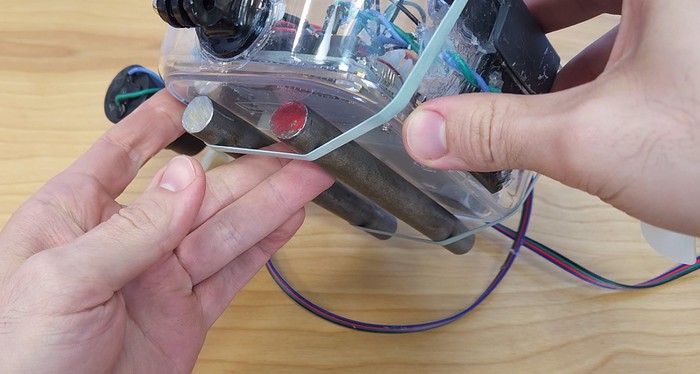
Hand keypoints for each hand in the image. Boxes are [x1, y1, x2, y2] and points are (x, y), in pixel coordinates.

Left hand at [0, 91, 333, 371]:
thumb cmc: (20, 357)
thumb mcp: (63, 281)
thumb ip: (130, 229)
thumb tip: (183, 176)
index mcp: (76, 217)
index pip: (122, 153)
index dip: (161, 123)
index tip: (198, 96)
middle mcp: (124, 241)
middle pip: (197, 193)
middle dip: (247, 167)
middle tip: (293, 145)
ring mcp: (159, 279)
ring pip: (224, 230)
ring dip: (269, 202)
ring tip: (309, 175)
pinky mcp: (185, 315)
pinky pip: (231, 273)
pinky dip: (263, 248)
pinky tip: (288, 221)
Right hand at [403, 0, 699, 235]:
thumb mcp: (592, 138)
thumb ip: (497, 130)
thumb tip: (422, 133)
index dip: (503, 8)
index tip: (470, 25)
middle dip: (529, 15)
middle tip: (488, 41)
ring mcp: (692, 17)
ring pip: (615, 2)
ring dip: (566, 30)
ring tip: (524, 74)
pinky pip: (650, 24)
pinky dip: (608, 50)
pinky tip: (581, 96)